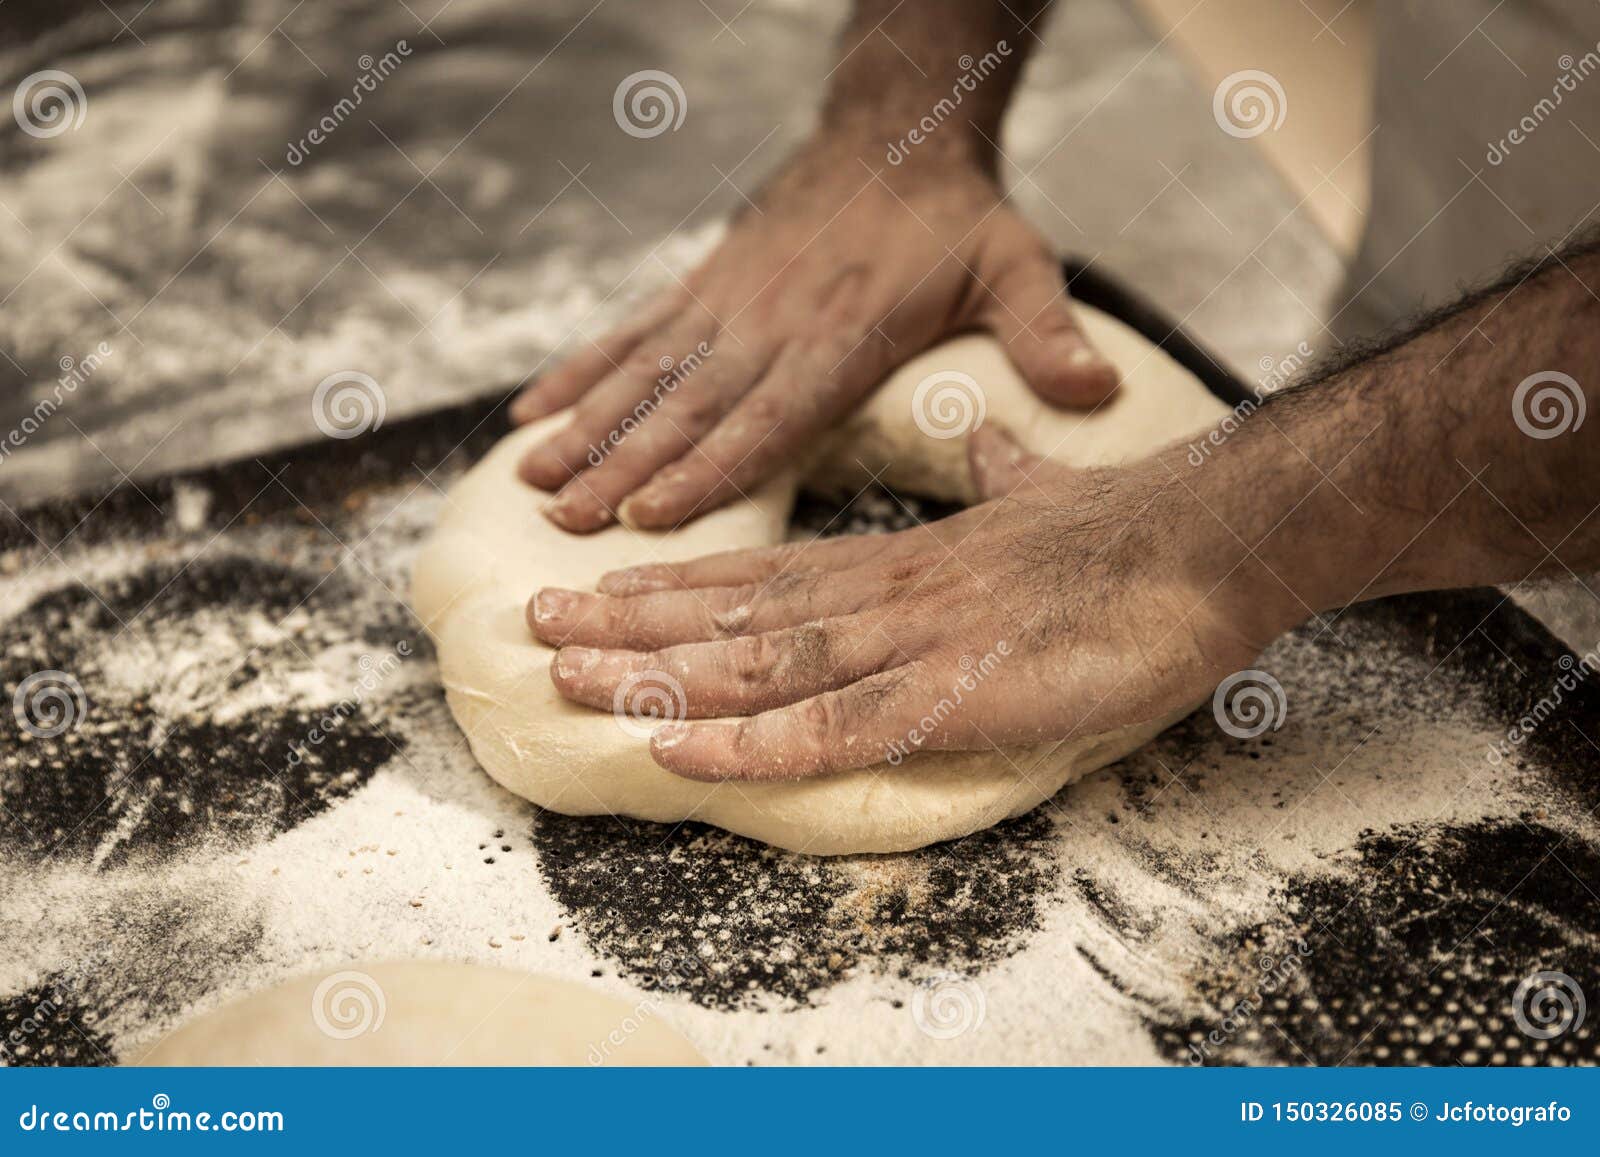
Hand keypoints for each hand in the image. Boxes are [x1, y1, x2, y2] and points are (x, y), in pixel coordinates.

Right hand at [510, 136, 1117, 533]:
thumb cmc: (954, 217)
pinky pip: (632, 334)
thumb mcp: (1016, 265)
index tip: (653, 517)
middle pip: (689, 405)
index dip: (711, 467)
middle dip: (625, 466)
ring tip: (531, 478)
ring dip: (587, 426)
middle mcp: (771, 323)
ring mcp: (728, 305)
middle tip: (567, 524)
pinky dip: (579, 371)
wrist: (892, 132)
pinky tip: (531, 411)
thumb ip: (1045, 333)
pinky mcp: (704, 288)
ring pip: (646, 374)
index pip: (769, 414)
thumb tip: (1098, 392)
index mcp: (842, 335)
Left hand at [526, 426, 1294, 780]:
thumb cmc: (1128, 533)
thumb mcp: (1043, 495)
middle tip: (538, 628)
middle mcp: (884, 593)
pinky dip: (751, 745)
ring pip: (759, 663)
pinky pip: (833, 728)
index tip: (607, 589)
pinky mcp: (955, 693)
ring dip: (658, 676)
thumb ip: (998, 475)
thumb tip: (986, 443)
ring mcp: (913, 640)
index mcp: (902, 561)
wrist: (1207, 535)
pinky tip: (681, 754)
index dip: (678, 585)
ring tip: (569, 678)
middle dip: (630, 625)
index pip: (766, 573)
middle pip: (735, 613)